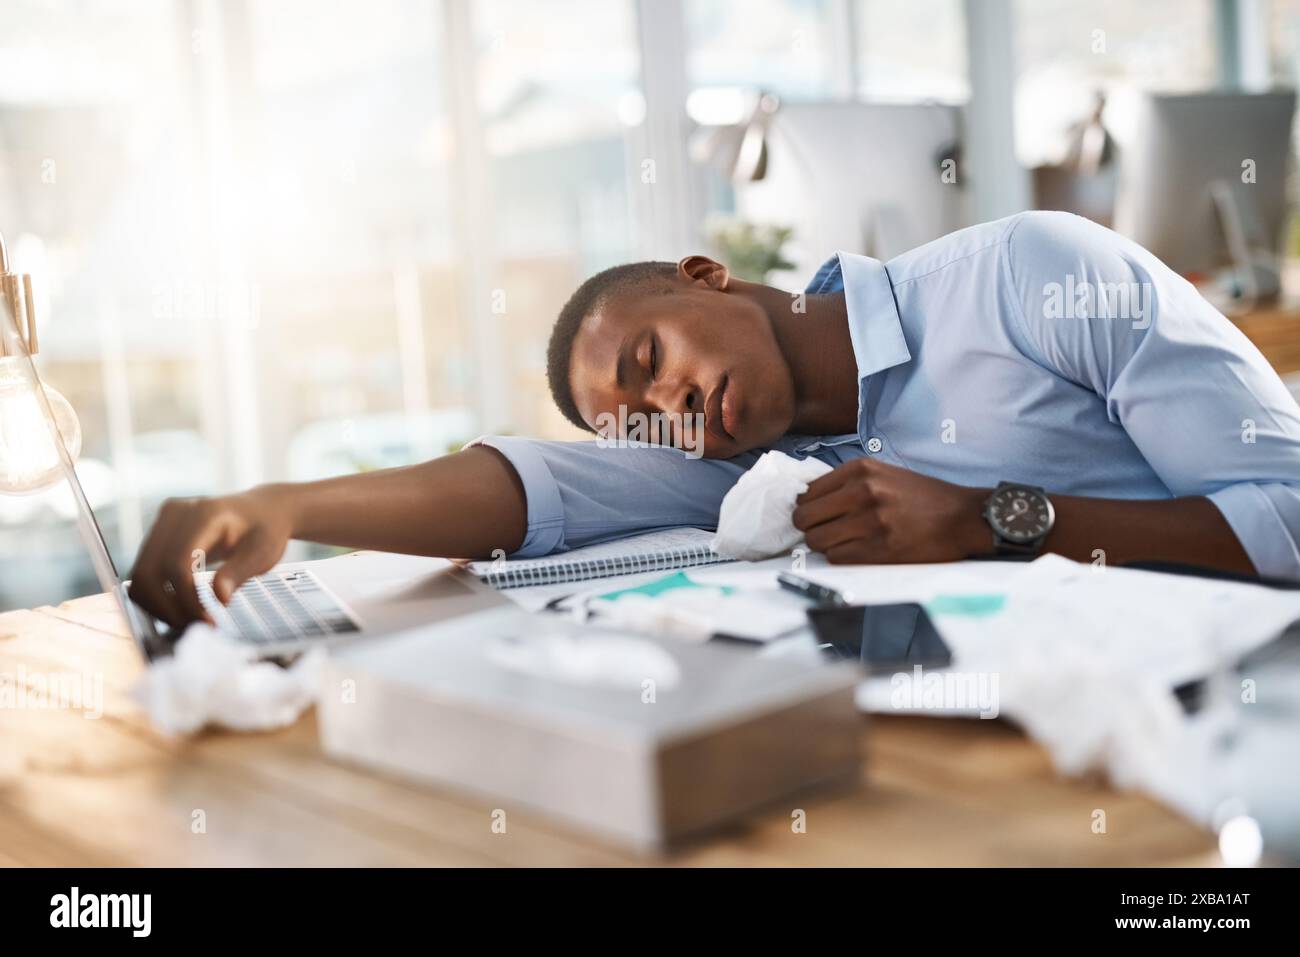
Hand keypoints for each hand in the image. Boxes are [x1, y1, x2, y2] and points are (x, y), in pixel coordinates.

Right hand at [127, 486, 295, 627]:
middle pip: (150, 570)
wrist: (263, 510)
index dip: (187, 598)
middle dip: (168, 608)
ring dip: (158, 606)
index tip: (209, 620)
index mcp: (204, 514)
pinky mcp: (158, 534)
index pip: (178, 562)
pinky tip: (181, 609)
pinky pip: (144, 572)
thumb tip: (220, 598)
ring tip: (190, 621)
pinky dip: (156, 597)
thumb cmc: (265, 530)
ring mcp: (162, 522)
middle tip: (197, 627)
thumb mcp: (263, 552)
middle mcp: (176, 514)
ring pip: (140, 575)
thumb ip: (239, 572)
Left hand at [793, 458, 989, 564]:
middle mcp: (862, 492)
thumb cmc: (924, 498)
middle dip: (810, 528)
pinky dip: (842, 558)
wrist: (963, 517)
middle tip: (825, 532)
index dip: (807, 507)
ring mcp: (870, 521)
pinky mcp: (879, 549)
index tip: (816, 516)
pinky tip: (859, 552)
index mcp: (861, 470)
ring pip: (816, 540)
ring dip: (825, 545)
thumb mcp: (884, 475)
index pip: (807, 492)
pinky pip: (836, 558)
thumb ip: (848, 484)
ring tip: (844, 543)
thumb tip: (809, 500)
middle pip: (805, 517)